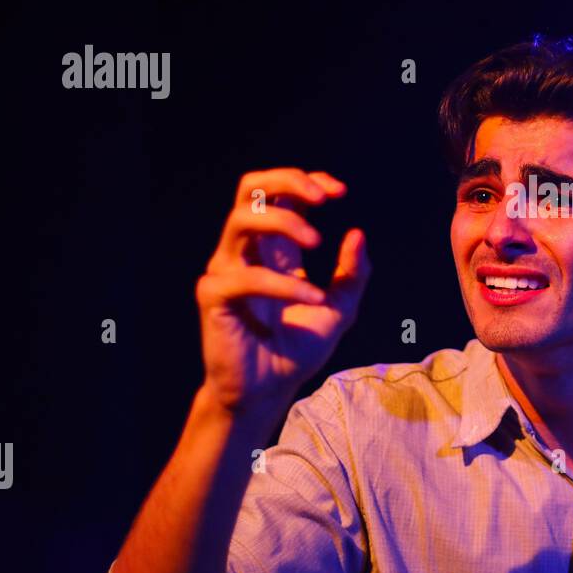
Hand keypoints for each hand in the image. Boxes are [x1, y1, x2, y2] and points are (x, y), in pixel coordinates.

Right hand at [194, 167, 370, 430]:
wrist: (270, 392)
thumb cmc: (297, 350)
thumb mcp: (340, 309)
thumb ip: (352, 274)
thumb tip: (357, 234)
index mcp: (274, 249)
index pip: (278, 193)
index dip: (305, 181)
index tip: (339, 191)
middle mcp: (247, 252)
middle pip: (250, 188)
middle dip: (287, 180)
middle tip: (322, 198)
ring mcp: (227, 271)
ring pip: (241, 219)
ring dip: (283, 221)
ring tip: (316, 241)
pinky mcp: (214, 298)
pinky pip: (243, 277)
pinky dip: (283, 283)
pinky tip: (311, 297)